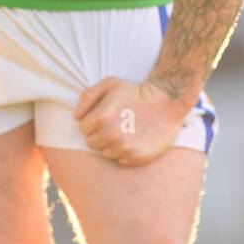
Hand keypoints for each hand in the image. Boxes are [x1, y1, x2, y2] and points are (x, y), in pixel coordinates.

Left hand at [74, 77, 189, 165]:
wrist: (167, 101)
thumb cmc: (136, 91)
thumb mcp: (110, 84)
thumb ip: (88, 96)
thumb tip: (75, 116)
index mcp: (101, 118)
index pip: (83, 128)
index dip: (93, 122)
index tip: (105, 116)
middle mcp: (110, 136)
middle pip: (92, 143)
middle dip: (100, 134)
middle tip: (116, 124)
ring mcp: (125, 149)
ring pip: (106, 153)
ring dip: (112, 144)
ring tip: (126, 130)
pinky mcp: (137, 157)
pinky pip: (121, 160)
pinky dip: (125, 152)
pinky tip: (135, 139)